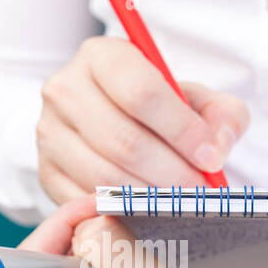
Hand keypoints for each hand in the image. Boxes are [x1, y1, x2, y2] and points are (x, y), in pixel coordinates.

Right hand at [35, 36, 249, 203]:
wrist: (116, 123)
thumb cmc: (159, 110)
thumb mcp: (197, 99)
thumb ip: (222, 115)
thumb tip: (218, 146)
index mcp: (101, 56)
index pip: (141, 92)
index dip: (181, 130)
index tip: (210, 157)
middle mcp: (65, 89)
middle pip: (122, 140)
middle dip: (170, 172)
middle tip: (198, 191)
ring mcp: (49, 132)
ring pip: (103, 175)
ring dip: (148, 196)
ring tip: (179, 202)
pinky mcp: (46, 171)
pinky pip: (85, 200)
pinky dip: (120, 211)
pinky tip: (147, 211)